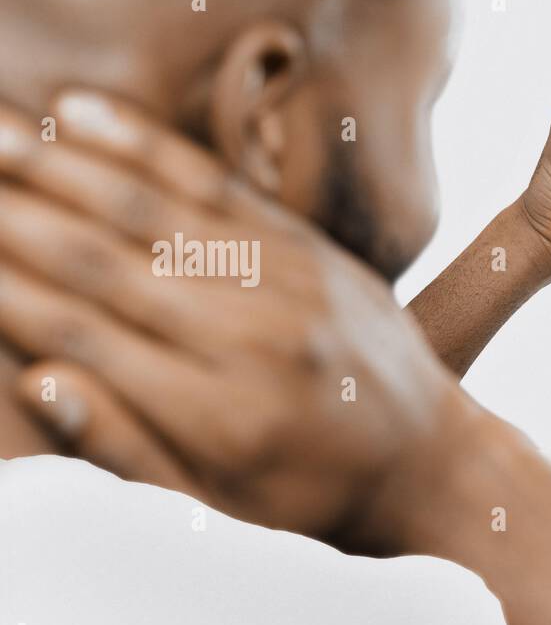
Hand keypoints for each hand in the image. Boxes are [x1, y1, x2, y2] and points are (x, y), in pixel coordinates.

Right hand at [0, 89, 475, 553]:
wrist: (434, 463)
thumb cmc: (318, 500)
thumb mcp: (224, 512)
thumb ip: (131, 451)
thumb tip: (40, 379)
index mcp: (222, 414)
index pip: (83, 336)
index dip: (7, 293)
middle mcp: (252, 338)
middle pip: (103, 262)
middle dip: (13, 218)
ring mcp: (287, 284)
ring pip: (151, 209)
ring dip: (58, 164)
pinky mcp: (311, 251)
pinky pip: (215, 184)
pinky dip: (143, 146)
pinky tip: (79, 113)